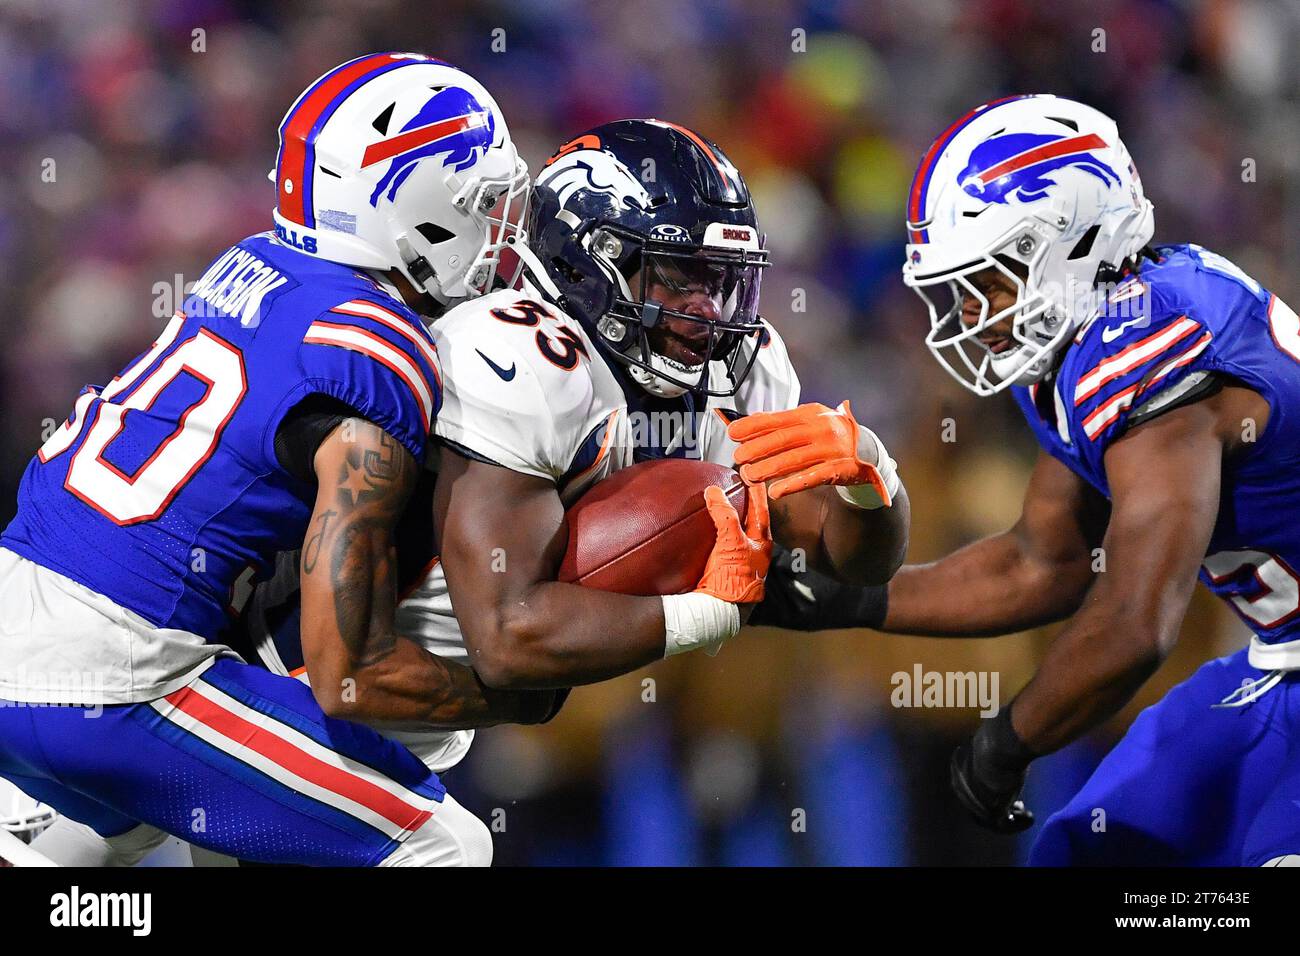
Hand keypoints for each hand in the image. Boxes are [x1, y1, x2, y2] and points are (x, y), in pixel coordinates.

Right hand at [694, 481, 771, 604]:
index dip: (756, 490)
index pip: (761, 509)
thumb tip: (714, 491)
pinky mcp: (724, 568)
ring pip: (737, 531)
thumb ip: (724, 515)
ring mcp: (740, 560)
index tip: (750, 473)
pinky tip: (705, 527)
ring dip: (729, 516)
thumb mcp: (731, 543)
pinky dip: (716, 530)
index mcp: (762, 544)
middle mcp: (754, 551)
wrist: (718, 612)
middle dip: (744, 502)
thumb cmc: (732, 579)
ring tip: (719, 500)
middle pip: (750, 519)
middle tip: (735, 483)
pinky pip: (722, 542)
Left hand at [728, 400, 892, 503]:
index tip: (732, 433)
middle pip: (782, 439)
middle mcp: (821, 428)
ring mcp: (831, 449)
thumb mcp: (811, 420)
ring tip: (749, 475)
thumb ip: (784, 422)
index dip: (752, 426)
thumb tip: (752, 420)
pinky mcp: (838, 469)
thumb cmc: (831, 434)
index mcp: (810, 414)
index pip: (776, 419)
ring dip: (768, 468)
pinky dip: (792, 485)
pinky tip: (775, 491)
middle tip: (738, 458)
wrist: (868, 449)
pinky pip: (812, 477)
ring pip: (793, 459)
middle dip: (756, 448)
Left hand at [950, 712, 1036, 833]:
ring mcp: (974, 799)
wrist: (1002, 743)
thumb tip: (1005, 726)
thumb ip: (994, 739)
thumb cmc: (998, 733)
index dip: (983, 791)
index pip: (966, 787)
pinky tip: (1028, 817)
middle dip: (995, 806)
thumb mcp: (992, 736)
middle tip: (1015, 805)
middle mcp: (961, 787)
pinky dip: (1016, 823)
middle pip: (976, 806)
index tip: (1001, 788)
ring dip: (1007, 817)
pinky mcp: (991, 809)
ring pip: (989, 818)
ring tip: (1023, 813)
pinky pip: (1003, 825)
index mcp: (957, 768)